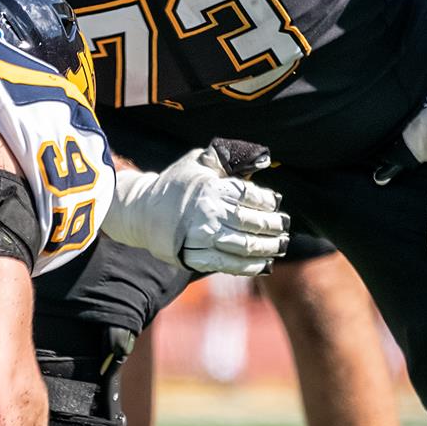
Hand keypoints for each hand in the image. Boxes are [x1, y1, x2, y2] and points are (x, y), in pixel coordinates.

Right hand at [105, 147, 289, 274]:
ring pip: (244, 246)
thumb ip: (225, 159)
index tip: (277, 204)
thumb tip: (260, 159)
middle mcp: (209, 213)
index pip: (250, 196)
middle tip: (285, 227)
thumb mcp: (197, 162)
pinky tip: (264, 264)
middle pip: (251, 223)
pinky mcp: (196, 256)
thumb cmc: (175, 184)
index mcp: (211, 188)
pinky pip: (229, 265)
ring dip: (267, 248)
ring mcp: (203, 237)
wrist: (142, 211)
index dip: (267, 202)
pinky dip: (250, 266)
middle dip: (273, 226)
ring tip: (280, 246)